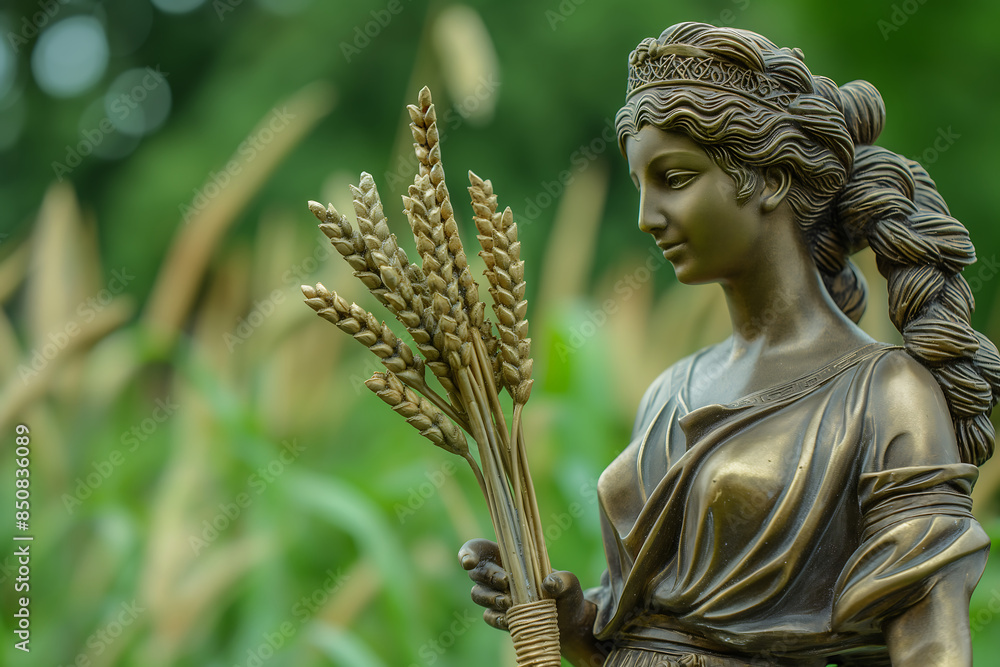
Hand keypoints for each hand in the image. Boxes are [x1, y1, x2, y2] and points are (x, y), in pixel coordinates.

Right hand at [459, 539, 608, 664]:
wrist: (568, 623)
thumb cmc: (565, 593)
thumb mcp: (570, 583)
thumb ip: (563, 579)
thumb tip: (549, 583)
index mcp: (507, 555)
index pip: (477, 549)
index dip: (468, 552)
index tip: (469, 562)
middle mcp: (496, 574)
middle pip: (476, 571)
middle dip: (488, 575)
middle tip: (506, 580)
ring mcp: (494, 596)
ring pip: (477, 594)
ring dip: (491, 597)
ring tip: (510, 602)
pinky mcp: (498, 616)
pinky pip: (489, 616)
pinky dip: (498, 617)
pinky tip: (512, 619)